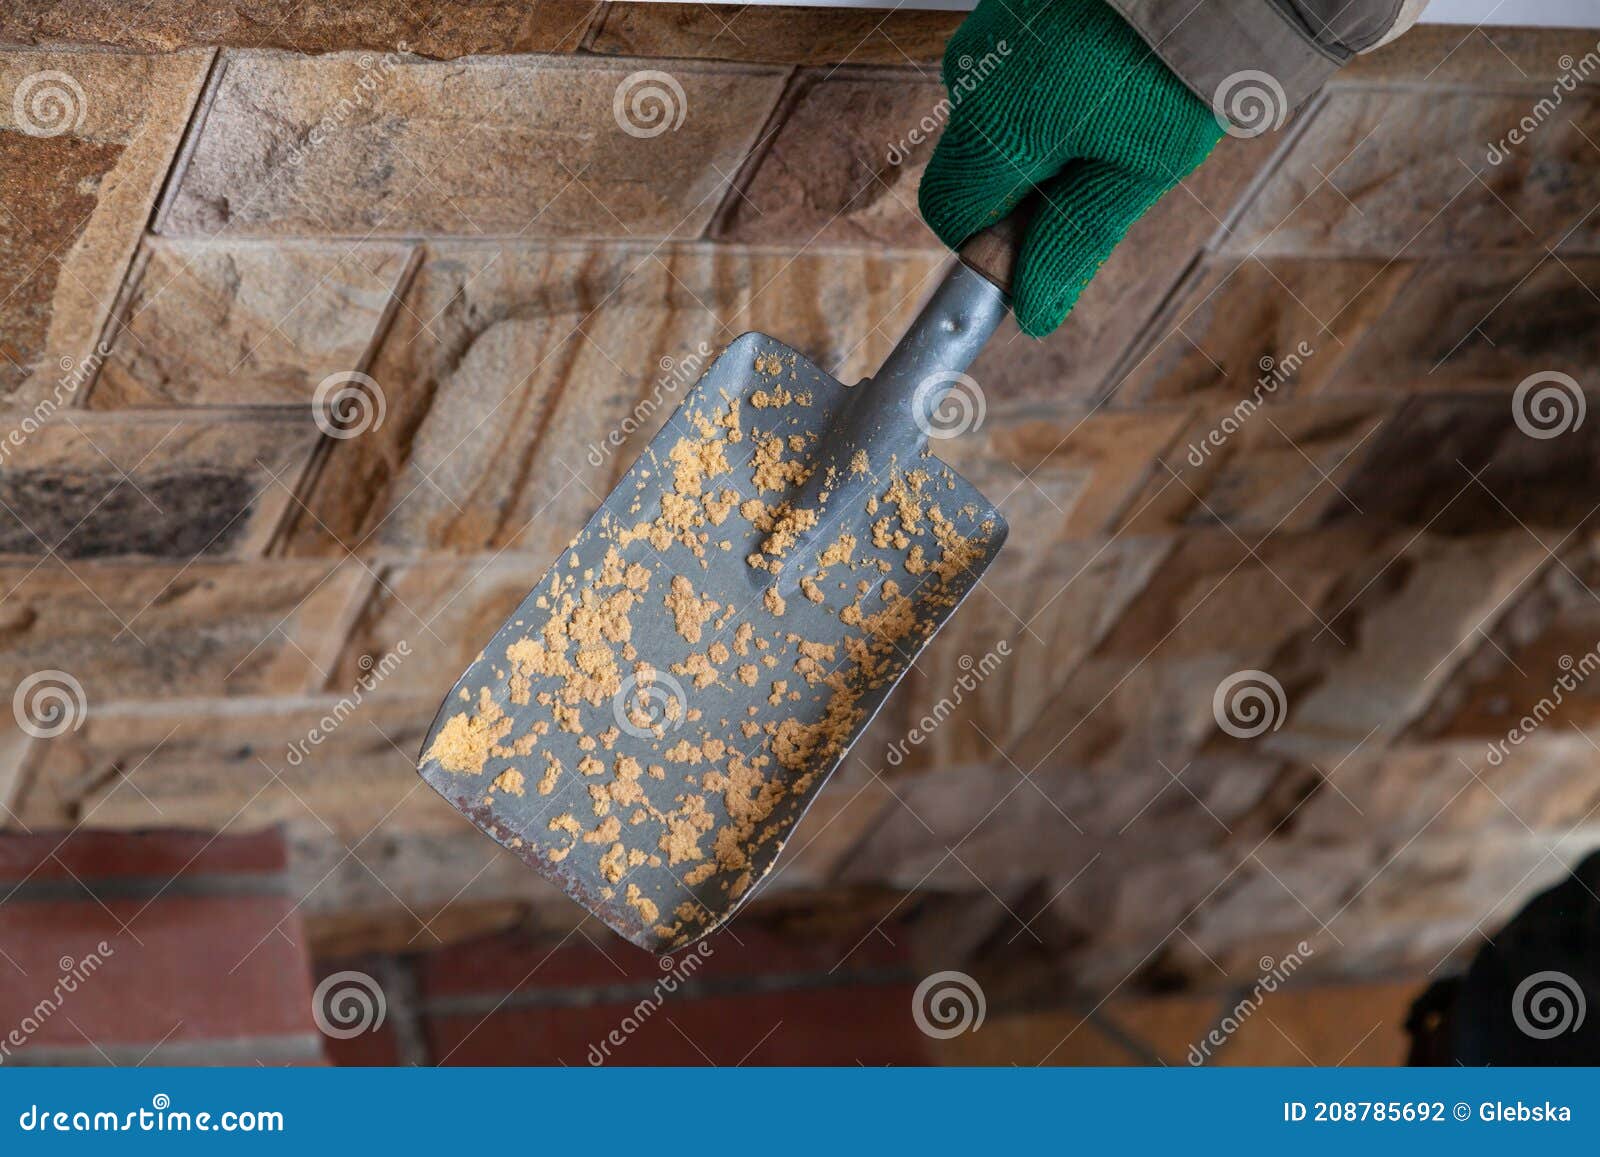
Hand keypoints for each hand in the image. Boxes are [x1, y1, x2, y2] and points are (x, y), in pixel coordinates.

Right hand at [918, 0, 1223, 337]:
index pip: (950, 216)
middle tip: (1093, 172)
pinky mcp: (1004, 12)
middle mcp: (975, 77)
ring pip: (987, 123)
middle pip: (968, 168)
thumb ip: (1075, 242)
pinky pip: (1005, 79)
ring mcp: (984, 37)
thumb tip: (1031, 312)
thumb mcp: (1143, 166)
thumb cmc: (1185, 63)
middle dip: (1017, 190)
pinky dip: (1041, 97)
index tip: (1041, 246)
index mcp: (1000, 125)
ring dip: (1033, 142)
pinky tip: (1096, 81)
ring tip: (1107, 117)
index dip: (991, 244)